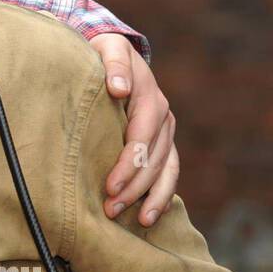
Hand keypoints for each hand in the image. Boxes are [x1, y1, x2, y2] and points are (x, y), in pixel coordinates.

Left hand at [89, 33, 179, 226]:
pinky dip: (163, 194)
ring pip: (166, 170)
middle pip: (153, 159)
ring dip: (152, 197)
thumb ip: (114, 66)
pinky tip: (151, 215)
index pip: (141, 137)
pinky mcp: (162, 142)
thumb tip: (118, 88)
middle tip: (111, 210)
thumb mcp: (108, 50)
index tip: (108, 186)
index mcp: (149, 98)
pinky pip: (169, 172)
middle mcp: (163, 117)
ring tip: (138, 221)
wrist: (115, 55)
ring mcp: (165, 132)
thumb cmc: (104, 54)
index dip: (127, 163)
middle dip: (134, 188)